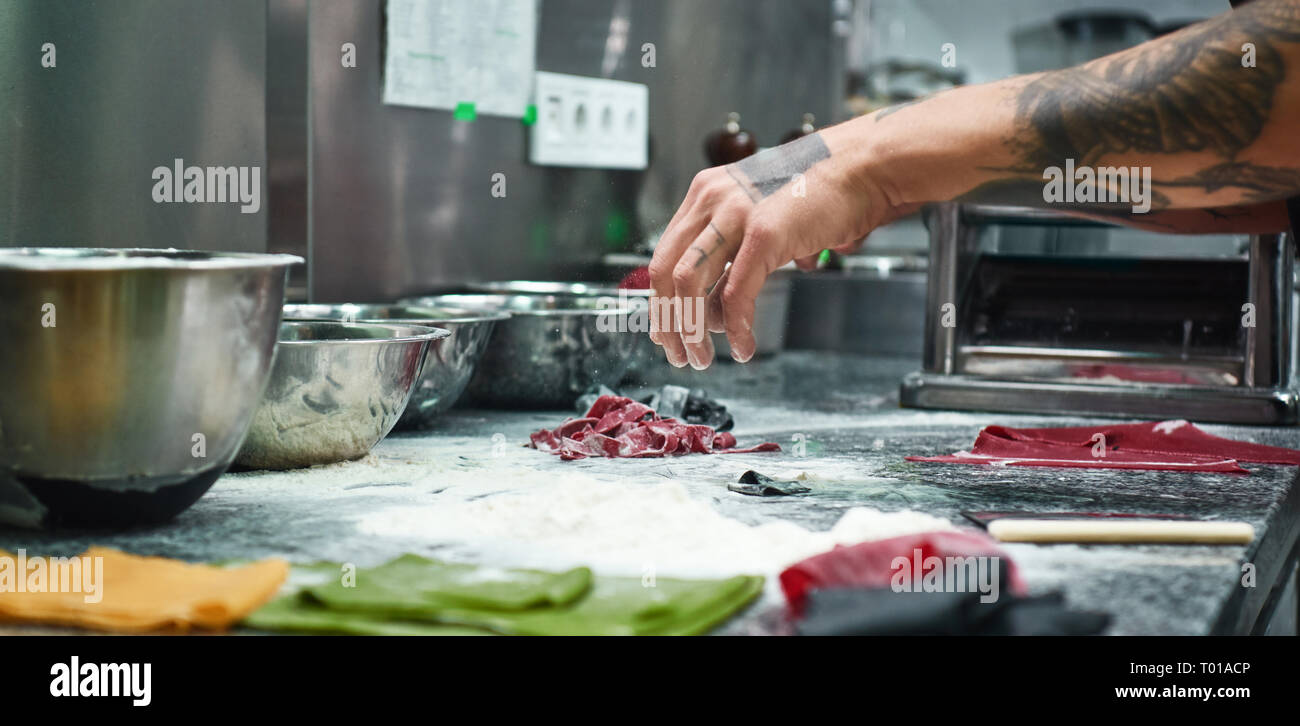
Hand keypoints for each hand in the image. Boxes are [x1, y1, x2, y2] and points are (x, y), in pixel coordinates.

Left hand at [648, 123, 915, 367]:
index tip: (666, 331)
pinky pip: (736, 293)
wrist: (865, 166)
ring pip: (688, 284)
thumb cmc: (823, 191)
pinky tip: (743, 346)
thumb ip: (737, 251)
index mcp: (706, 192)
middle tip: (679, 354)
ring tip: (704, 357)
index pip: (662, 254)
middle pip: (664, 272)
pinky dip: (735, 328)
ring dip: (692, 330)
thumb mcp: (762, 215)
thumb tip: (721, 305)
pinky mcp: (765, 232)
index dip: (660, 301)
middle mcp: (712, 198)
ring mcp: (735, 212)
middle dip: (667, 323)